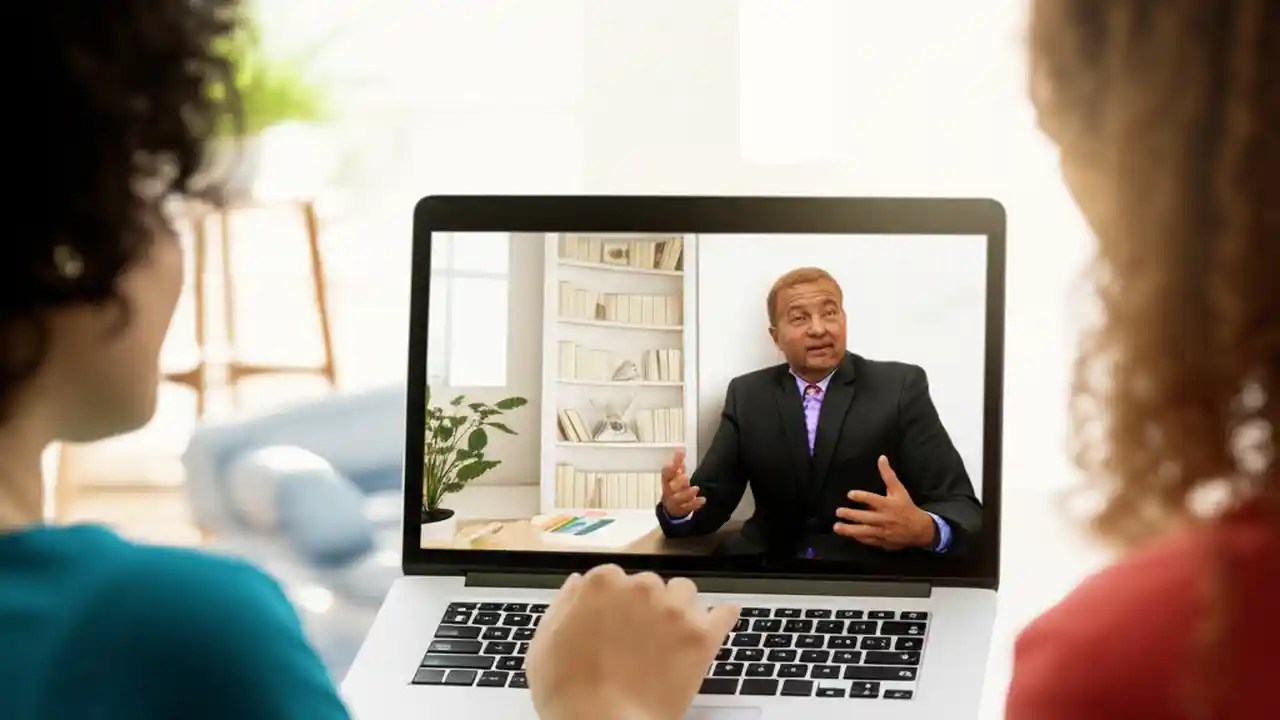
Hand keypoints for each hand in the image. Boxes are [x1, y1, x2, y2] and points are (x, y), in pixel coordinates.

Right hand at [527, 564, 739, 719]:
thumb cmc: (568, 693)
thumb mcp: (544, 644)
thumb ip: (563, 605)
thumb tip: (578, 584)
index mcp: (601, 583)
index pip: (614, 578)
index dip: (613, 603)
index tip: (613, 623)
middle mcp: (641, 587)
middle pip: (651, 584)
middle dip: (645, 607)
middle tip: (637, 639)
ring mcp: (675, 610)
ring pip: (686, 593)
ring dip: (679, 609)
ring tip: (668, 639)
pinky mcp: (702, 636)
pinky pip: (724, 613)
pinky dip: (720, 618)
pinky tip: (711, 628)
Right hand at [660, 448, 704, 517]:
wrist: (670, 507)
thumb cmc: (673, 487)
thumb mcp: (675, 474)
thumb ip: (678, 462)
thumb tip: (681, 448)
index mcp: (666, 481)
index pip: (665, 474)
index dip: (669, 469)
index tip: (674, 464)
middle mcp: (668, 491)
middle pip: (671, 487)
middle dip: (678, 482)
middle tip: (685, 477)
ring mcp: (674, 501)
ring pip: (678, 498)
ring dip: (687, 493)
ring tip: (695, 488)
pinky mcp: (681, 509)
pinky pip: (687, 508)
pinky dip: (695, 504)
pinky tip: (702, 500)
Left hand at [833, 455, 935, 549]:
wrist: (919, 529)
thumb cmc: (906, 507)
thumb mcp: (899, 489)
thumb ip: (888, 474)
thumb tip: (881, 458)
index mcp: (888, 505)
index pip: (872, 499)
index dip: (861, 496)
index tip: (850, 494)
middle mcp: (884, 518)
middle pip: (865, 517)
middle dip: (850, 514)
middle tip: (839, 511)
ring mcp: (882, 531)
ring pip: (863, 531)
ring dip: (849, 530)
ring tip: (836, 527)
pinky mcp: (882, 541)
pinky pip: (868, 540)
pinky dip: (858, 538)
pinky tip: (849, 535)